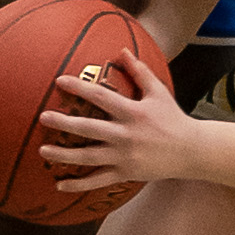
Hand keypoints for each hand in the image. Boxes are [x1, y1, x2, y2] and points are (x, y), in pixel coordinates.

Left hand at [39, 53, 199, 190]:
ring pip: (88, 157)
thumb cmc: (173, 118)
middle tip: (43, 117)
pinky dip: (79, 185)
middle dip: (64, 123)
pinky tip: (60, 185)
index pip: (101, 98)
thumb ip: (139, 71)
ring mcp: (124, 156)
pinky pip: (98, 180)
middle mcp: (125, 135)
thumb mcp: (158, 91)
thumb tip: (122, 50)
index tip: (59, 81)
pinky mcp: (125, 173)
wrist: (191, 151)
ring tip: (43, 151)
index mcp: (133, 112)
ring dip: (64, 155)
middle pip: (89, 129)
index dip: (80, 88)